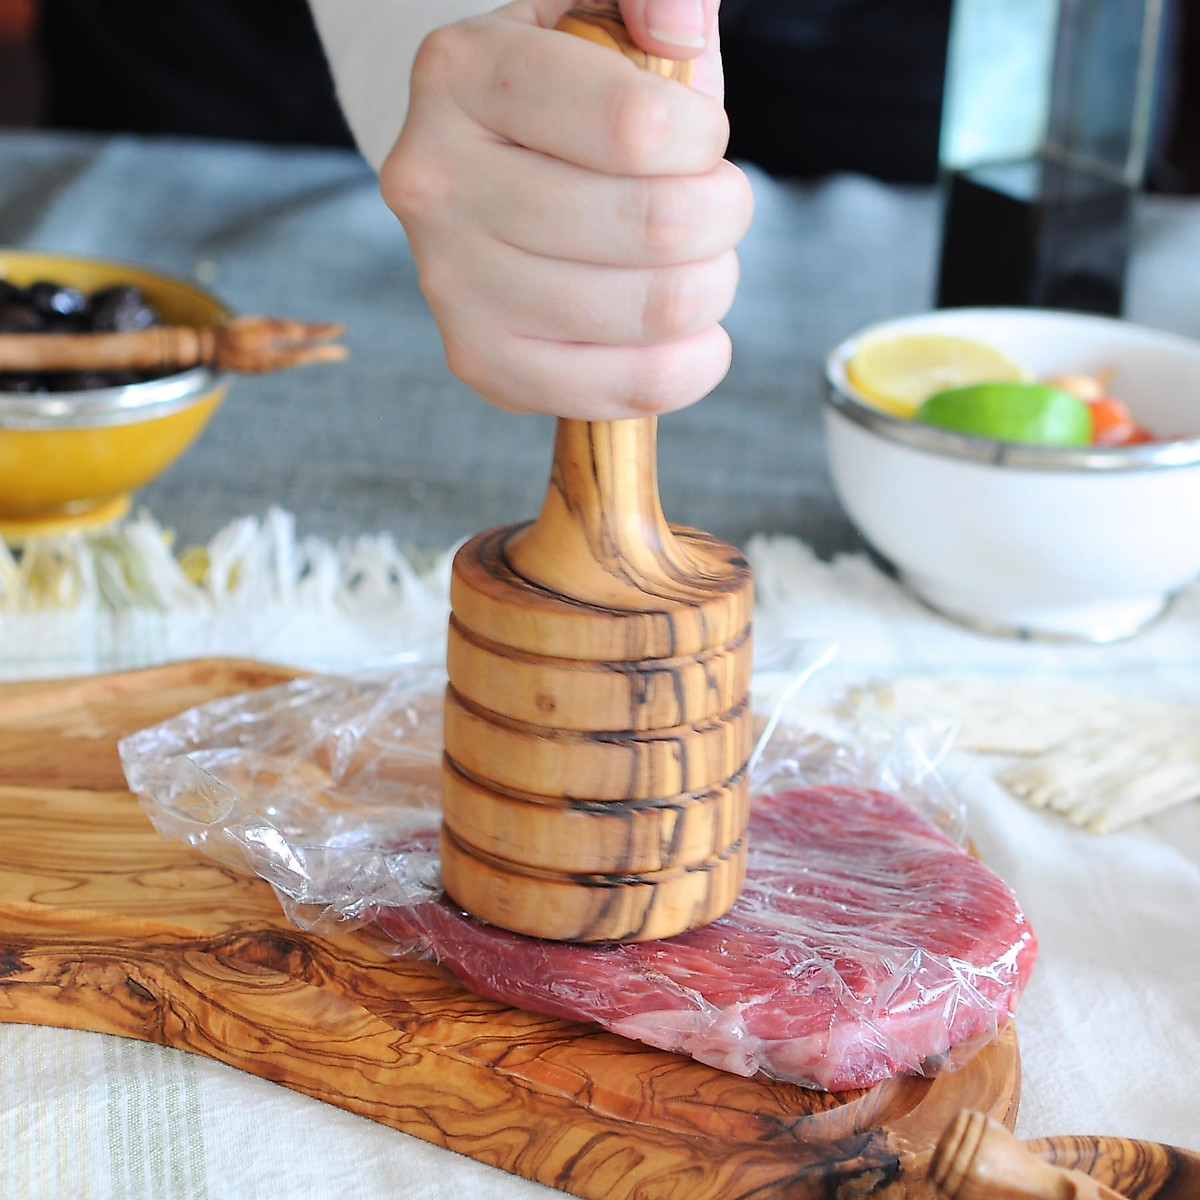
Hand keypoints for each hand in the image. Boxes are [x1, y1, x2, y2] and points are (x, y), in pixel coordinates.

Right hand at [380, 0, 751, 419]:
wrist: (493, 176)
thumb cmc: (570, 100)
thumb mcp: (603, 18)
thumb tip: (680, 26)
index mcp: (463, 73)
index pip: (636, 127)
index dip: (704, 140)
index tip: (699, 139)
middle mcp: (435, 181)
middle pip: (655, 227)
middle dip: (721, 216)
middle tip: (713, 207)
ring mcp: (449, 285)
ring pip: (653, 310)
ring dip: (712, 287)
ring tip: (696, 263)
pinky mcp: (481, 362)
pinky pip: (628, 388)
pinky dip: (691, 364)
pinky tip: (691, 333)